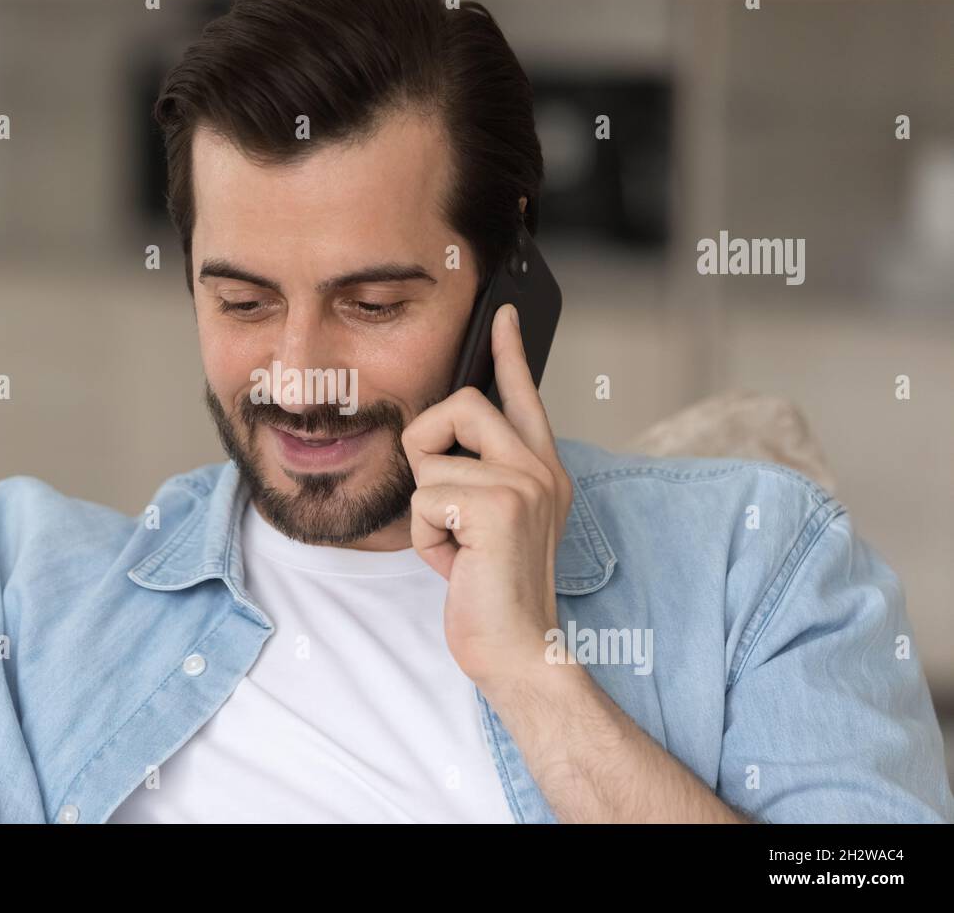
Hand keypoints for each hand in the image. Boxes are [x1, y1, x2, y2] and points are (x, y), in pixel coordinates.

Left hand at [400, 303, 573, 688]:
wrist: (520, 650)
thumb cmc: (493, 591)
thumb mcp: (489, 524)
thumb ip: (476, 478)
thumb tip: (437, 439)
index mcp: (541, 470)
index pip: (524, 396)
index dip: (510, 353)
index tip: (502, 316)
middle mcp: (540, 469)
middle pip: (461, 405)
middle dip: (427, 449)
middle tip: (444, 504)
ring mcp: (524, 486)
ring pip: (431, 461)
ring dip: (426, 512)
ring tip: (458, 548)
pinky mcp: (498, 509)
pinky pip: (425, 499)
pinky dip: (426, 539)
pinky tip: (458, 565)